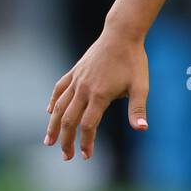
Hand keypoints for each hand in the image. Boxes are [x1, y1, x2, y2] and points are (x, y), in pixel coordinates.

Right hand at [44, 28, 149, 160]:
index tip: (86, 156)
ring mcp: (76, 79)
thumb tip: (142, 129)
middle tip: (66, 157)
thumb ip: (138, 109)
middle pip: (69, 120)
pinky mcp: (74, 71)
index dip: (86, 142)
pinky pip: (59, 89)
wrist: (122, 34)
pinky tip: (49, 112)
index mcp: (99, 95)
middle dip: (66, 140)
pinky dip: (52, 102)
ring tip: (48, 142)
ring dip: (53, 126)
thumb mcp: (141, 86)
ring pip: (58, 106)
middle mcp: (83, 89)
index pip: (88, 125)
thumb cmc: (134, 61)